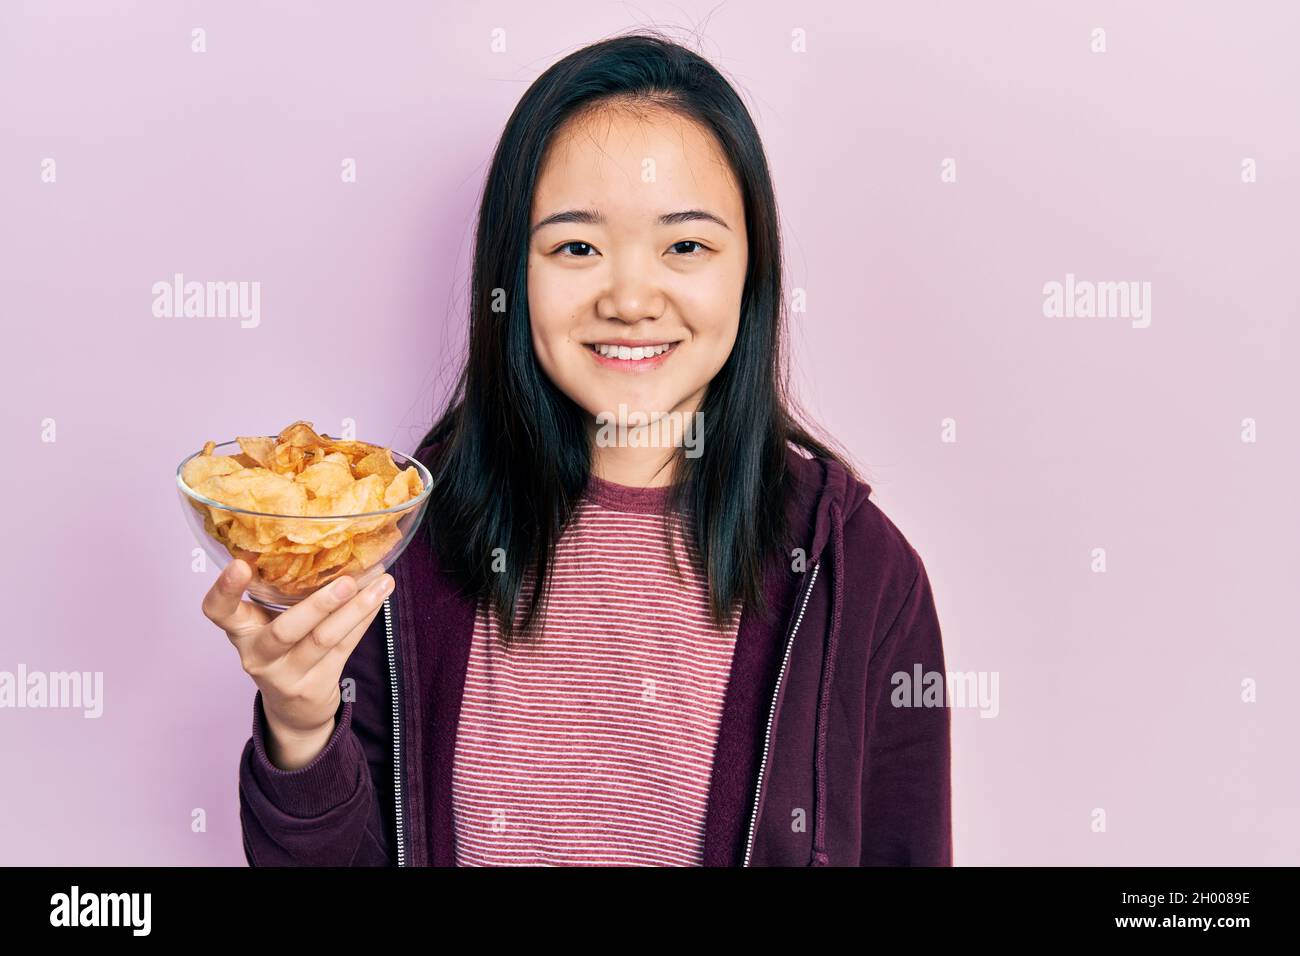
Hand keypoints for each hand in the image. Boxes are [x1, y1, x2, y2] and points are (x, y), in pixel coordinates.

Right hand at [201, 559, 392, 768]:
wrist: (293, 710)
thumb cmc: (281, 650)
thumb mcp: (267, 622)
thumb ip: (280, 591)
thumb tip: (318, 537)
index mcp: (240, 631)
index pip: (218, 611)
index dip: (224, 589)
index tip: (239, 564)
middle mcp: (257, 655)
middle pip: (285, 631)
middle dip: (318, 605)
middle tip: (347, 581)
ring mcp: (286, 675)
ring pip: (323, 640)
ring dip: (356, 609)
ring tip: (382, 583)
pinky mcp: (316, 686)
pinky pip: (345, 648)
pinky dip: (364, 619)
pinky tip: (379, 599)